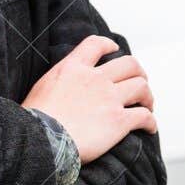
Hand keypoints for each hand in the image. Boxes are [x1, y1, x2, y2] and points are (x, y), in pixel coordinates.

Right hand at [22, 34, 156, 162]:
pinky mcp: (119, 121)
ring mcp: (109, 99)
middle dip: (138, 73)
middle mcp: (95, 79)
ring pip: (141, 87)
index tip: (115, 49)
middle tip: (139, 83)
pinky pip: (144, 116)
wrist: (40, 140)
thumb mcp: (41, 87)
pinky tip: (150, 128)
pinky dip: (151, 122)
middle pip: (129, 64)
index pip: (96, 44)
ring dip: (147, 96)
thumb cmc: (33, 120)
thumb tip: (60, 88)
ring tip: (147, 105)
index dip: (109, 45)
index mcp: (73, 68)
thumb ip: (59, 81)